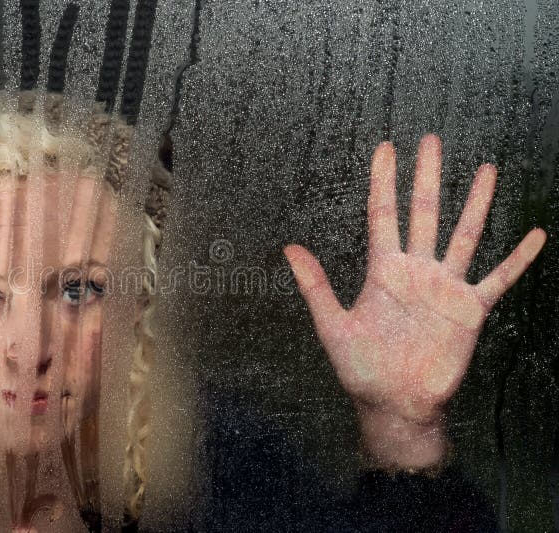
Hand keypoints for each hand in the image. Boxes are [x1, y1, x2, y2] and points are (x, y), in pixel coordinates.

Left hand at [283, 134, 545, 469]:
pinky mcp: (470, 310)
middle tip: (432, 140)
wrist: (395, 404)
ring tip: (488, 169)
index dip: (383, 182)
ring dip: (476, 203)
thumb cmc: (361, 369)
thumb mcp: (332, 326)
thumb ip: (315, 286)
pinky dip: (517, 259)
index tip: (385, 148)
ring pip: (464, 235)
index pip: (383, 215)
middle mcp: (416, 271)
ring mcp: (445, 287)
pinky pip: (498, 279)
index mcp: (383, 271)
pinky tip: (536, 235)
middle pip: (424, 213)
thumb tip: (289, 249)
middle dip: (427, 176)